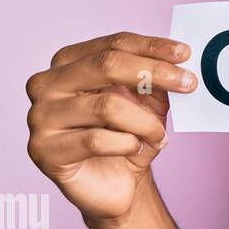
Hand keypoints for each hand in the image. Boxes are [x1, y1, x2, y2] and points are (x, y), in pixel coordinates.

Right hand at [25, 31, 195, 221]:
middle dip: (153, 73)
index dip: (152, 47)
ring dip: (145, 122)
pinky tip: (136, 149)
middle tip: (189, 84)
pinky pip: (96, 140)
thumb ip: (155, 78)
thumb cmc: (127, 134)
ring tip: (158, 135)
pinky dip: (128, 144)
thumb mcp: (147, 101)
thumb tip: (179, 60)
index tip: (186, 54)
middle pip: (106, 65)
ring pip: (106, 106)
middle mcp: (46, 84)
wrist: (115, 184)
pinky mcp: (43, 149)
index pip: (113, 44)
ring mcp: (39, 116)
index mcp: (68, 62)